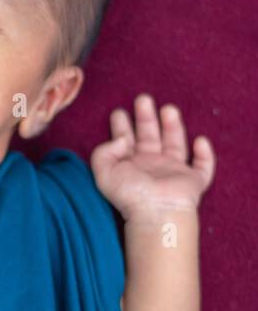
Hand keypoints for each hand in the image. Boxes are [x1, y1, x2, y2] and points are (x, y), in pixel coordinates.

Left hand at [90, 94, 215, 222]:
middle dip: (146, 118)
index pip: (126, 142)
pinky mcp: (193, 181)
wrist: (156, 211)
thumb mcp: (105, 171)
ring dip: (173, 126)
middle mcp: (151, 167)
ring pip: (175, 145)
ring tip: (168, 108)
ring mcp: (173, 173)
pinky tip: (200, 140)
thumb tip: (122, 138)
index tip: (118, 111)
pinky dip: (205, 155)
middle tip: (142, 98)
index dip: (121, 126)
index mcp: (130, 165)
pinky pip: (203, 167)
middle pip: (150, 137)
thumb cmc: (130, 194)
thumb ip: (104, 151)